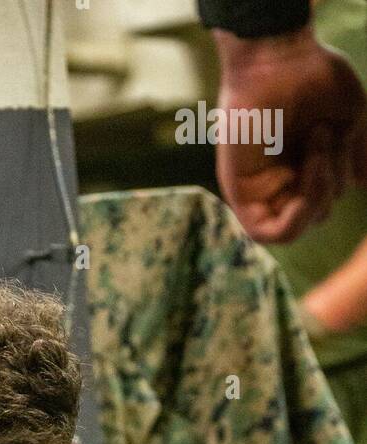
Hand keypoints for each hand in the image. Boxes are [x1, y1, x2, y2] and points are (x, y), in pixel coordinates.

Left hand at [213, 28, 366, 242]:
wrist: (275, 57)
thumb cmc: (312, 77)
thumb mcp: (349, 117)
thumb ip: (355, 154)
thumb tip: (359, 184)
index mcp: (304, 166)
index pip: (328, 200)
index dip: (340, 181)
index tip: (342, 141)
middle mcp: (283, 181)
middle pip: (319, 214)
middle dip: (333, 180)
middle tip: (325, 133)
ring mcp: (262, 189)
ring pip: (300, 225)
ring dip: (320, 187)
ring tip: (316, 140)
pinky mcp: (241, 194)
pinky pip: (268, 233)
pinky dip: (295, 220)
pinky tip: (307, 183)